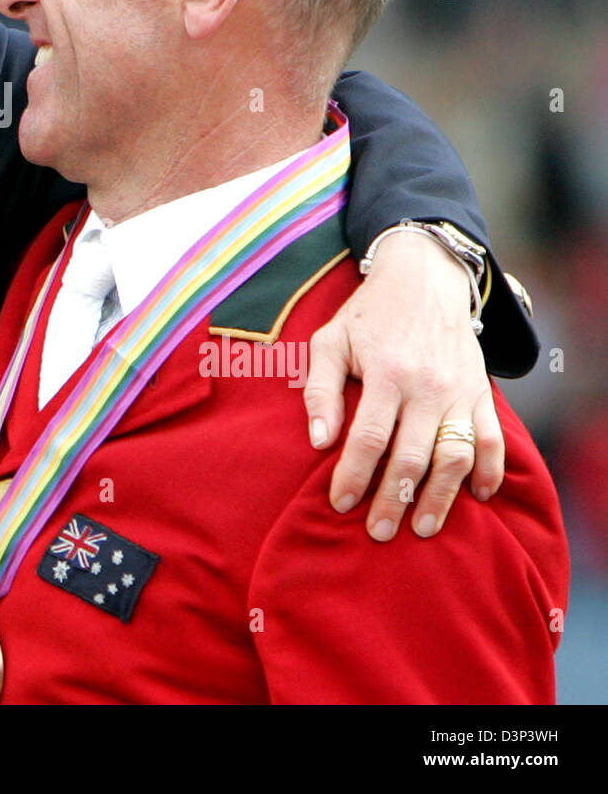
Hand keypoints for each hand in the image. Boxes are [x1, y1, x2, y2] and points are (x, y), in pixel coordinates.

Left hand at [304, 230, 503, 540]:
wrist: (423, 280)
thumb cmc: (366, 316)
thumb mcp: (329, 341)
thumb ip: (320, 389)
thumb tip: (318, 440)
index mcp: (386, 373)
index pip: (369, 438)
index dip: (354, 476)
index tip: (340, 503)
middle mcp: (426, 386)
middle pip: (412, 457)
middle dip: (394, 500)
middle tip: (378, 532)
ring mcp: (459, 391)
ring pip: (455, 456)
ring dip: (441, 497)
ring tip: (424, 528)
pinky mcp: (480, 392)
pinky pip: (492, 439)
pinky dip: (489, 471)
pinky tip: (477, 497)